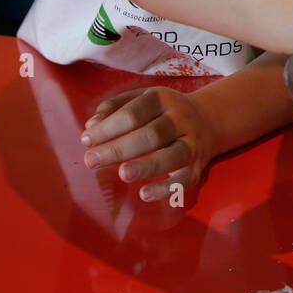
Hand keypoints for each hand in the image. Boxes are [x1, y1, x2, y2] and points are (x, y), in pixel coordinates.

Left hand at [80, 86, 218, 201]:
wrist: (207, 120)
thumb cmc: (162, 112)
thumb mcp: (140, 99)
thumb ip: (114, 108)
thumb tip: (91, 127)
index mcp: (163, 100)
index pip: (134, 113)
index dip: (108, 127)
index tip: (86, 140)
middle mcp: (181, 120)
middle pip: (153, 134)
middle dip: (119, 149)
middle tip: (91, 161)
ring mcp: (192, 143)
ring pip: (174, 155)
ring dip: (147, 166)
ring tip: (122, 174)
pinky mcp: (198, 166)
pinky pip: (186, 180)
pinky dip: (166, 188)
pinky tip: (144, 194)